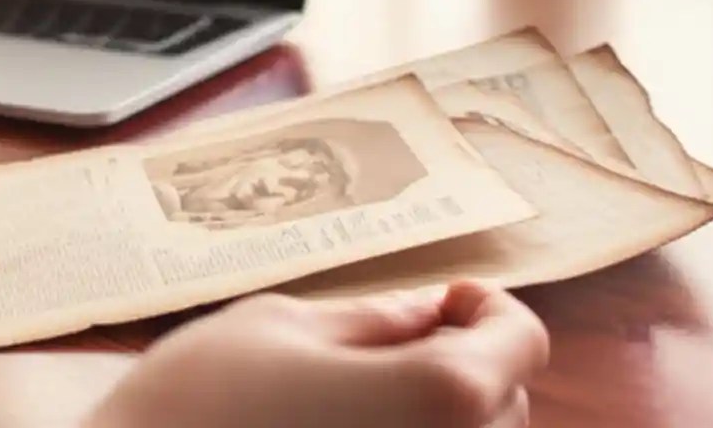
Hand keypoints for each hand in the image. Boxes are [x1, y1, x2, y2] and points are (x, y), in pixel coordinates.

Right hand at [85, 282, 548, 427]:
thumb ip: (372, 319)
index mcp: (437, 399)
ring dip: (440, 414)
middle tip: (392, 341)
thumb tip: (431, 312)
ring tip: (359, 397)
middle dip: (467, 360)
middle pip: (505, 402)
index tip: (448, 298)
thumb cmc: (193, 405)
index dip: (489, 309)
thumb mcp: (279, 326)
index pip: (520, 343)